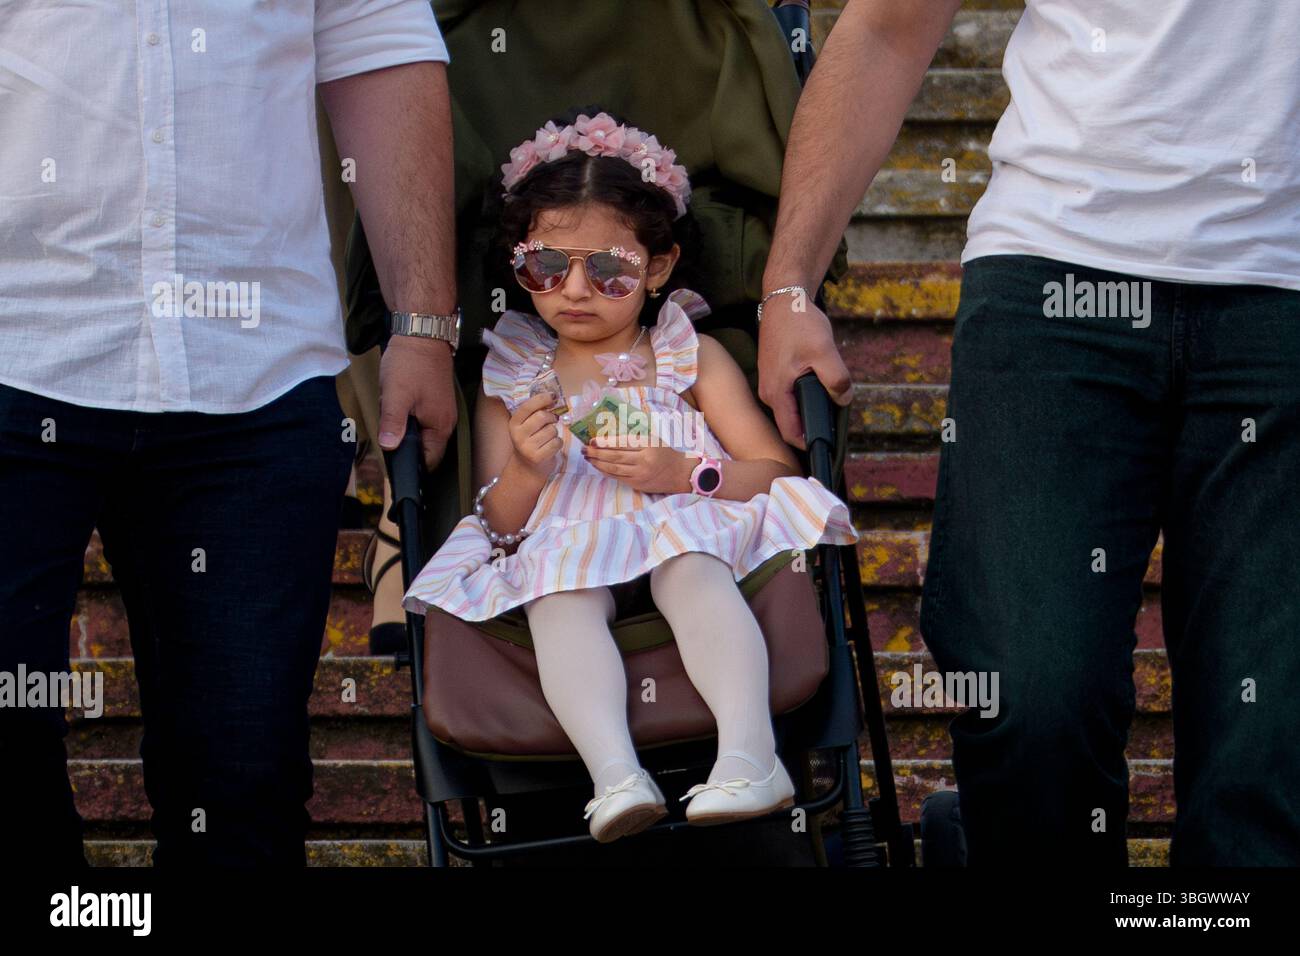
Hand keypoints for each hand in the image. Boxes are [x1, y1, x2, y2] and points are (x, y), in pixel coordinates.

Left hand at [377, 336, 456, 470]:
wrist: (422, 332)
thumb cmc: (410, 364)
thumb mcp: (396, 396)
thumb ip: (392, 424)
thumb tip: (389, 448)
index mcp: (440, 426)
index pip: (429, 460)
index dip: (410, 463)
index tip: (392, 459)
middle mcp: (446, 421)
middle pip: (426, 447)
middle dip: (406, 445)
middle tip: (387, 435)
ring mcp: (443, 409)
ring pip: (424, 432)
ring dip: (408, 430)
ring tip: (391, 419)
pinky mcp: (437, 399)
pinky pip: (424, 418)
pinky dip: (411, 418)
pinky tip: (399, 407)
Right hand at [508, 392, 562, 477]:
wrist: (526, 467)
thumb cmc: (530, 441)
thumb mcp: (527, 426)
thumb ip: (535, 412)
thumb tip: (553, 398)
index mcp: (514, 423)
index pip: (528, 406)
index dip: (543, 399)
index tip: (553, 396)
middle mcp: (518, 435)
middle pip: (542, 416)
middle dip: (552, 417)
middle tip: (553, 420)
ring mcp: (527, 447)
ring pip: (552, 430)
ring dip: (555, 432)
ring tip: (548, 438)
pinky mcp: (538, 458)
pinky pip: (557, 442)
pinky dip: (558, 443)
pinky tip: (550, 446)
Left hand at [583, 435, 693, 493]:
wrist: (679, 473)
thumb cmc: (665, 453)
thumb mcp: (653, 439)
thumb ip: (635, 438)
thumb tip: (609, 437)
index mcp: (648, 444)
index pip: (622, 442)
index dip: (606, 442)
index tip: (593, 440)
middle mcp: (644, 460)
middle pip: (615, 456)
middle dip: (597, 452)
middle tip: (584, 449)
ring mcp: (640, 474)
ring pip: (614, 468)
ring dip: (598, 463)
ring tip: (588, 457)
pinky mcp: (638, 484)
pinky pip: (617, 477)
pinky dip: (606, 471)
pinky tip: (598, 466)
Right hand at [756, 295, 853, 449]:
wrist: (784, 298)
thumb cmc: (799, 323)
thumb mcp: (824, 351)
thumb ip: (836, 379)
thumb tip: (844, 399)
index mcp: (776, 393)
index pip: (791, 433)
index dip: (809, 444)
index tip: (828, 448)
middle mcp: (768, 392)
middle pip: (791, 423)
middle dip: (812, 426)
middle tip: (836, 427)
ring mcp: (769, 383)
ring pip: (791, 408)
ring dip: (809, 410)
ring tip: (831, 406)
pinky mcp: (774, 374)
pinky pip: (789, 395)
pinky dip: (803, 397)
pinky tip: (820, 388)